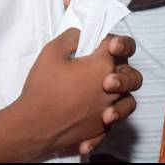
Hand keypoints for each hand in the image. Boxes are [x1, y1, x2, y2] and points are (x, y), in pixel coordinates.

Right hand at [11, 29, 140, 159]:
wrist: (33, 126)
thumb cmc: (43, 88)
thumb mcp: (53, 50)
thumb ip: (73, 36)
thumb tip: (84, 35)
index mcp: (103, 66)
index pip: (117, 45)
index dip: (108, 41)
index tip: (95, 44)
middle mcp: (112, 90)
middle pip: (131, 75)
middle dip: (122, 69)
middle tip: (102, 68)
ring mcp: (106, 111)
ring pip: (128, 102)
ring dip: (121, 94)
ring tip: (106, 91)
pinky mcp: (99, 129)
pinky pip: (112, 125)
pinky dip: (105, 121)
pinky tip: (94, 118)